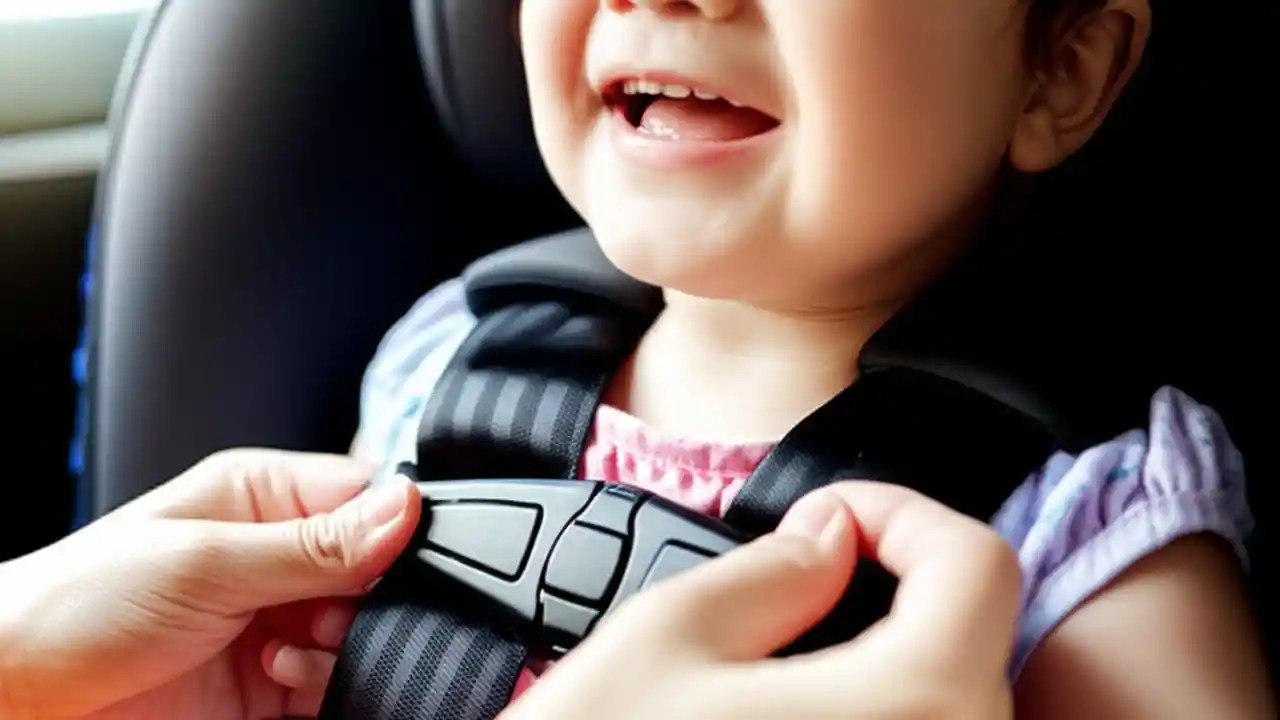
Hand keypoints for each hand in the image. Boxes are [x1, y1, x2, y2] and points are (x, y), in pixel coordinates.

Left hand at [0, 449, 420, 719]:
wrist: (17, 695)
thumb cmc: (78, 604)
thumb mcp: (205, 561)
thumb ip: (314, 544)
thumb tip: (406, 506)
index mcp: (263, 498)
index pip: (365, 497)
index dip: (394, 526)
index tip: (400, 557)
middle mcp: (277, 557)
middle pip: (376, 572)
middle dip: (371, 598)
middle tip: (331, 611)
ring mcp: (276, 622)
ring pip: (365, 631)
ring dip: (345, 646)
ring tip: (291, 649)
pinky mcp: (272, 686)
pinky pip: (338, 683)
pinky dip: (328, 686)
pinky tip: (282, 678)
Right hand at [502, 482, 1020, 719]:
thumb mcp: (665, 638)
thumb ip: (772, 570)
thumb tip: (830, 538)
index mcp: (910, 705)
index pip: (977, 565)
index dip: (900, 512)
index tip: (831, 517)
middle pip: (974, 638)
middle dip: (894, 583)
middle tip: (800, 576)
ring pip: (953, 704)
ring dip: (892, 657)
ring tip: (787, 661)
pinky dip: (883, 717)